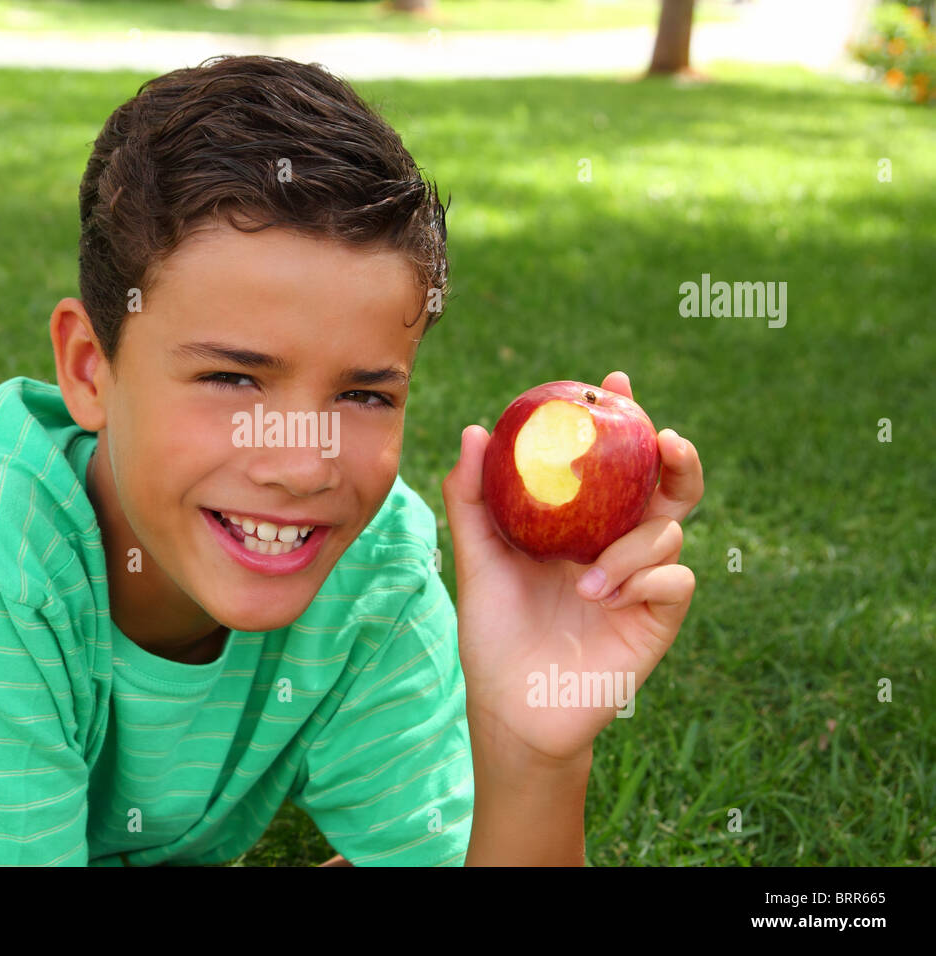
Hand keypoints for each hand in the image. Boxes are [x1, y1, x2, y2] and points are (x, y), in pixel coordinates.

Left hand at [441, 371, 703, 763]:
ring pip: (670, 530)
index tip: (613, 383)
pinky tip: (602, 598)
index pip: (615, 463)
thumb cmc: (494, 630)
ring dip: (631, 546)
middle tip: (662, 437)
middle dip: (677, 454)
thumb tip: (474, 430)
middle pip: (671, 485)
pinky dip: (643, 580)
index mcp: (584, 524)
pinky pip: (674, 580)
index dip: (623, 419)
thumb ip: (472, 498)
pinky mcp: (657, 620)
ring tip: (586, 579)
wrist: (510, 705)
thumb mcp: (476, 557)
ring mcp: (642, 582)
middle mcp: (620, 545)